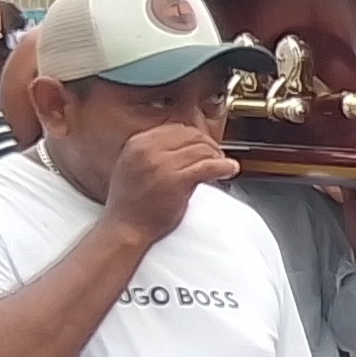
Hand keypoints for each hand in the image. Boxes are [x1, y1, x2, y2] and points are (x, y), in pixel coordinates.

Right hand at [102, 122, 236, 241]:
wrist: (125, 228)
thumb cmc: (132, 203)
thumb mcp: (134, 166)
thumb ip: (154, 151)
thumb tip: (186, 144)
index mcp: (137, 143)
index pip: (176, 128)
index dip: (196, 136)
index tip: (205, 145)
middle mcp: (147, 150)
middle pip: (191, 136)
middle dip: (209, 144)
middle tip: (218, 156)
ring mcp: (161, 164)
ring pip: (202, 149)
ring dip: (218, 156)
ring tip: (223, 166)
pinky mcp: (175, 180)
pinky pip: (208, 166)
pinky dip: (224, 166)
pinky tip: (229, 170)